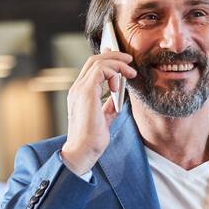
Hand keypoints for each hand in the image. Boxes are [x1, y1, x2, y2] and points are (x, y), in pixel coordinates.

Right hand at [61, 49, 136, 174]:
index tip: (122, 62)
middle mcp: (77, 88)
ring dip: (117, 63)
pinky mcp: (87, 92)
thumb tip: (117, 100)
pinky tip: (122, 83)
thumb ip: (108, 107)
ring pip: (98, 62)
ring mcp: (80, 89)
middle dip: (113, 56)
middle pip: (94, 60)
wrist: (83, 151)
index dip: (107, 61)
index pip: (92, 69)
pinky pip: (101, 70)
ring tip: (130, 71)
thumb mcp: (104, 119)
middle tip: (129, 60)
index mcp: (80, 94)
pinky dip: (114, 72)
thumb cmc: (91, 140)